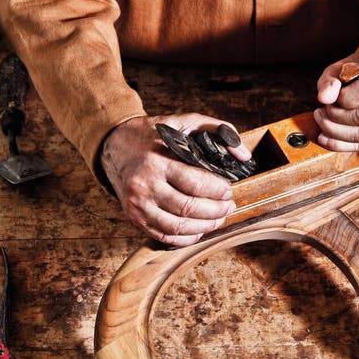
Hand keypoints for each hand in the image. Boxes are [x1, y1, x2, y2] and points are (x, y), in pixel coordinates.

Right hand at [100, 113, 251, 246]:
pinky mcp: (134, 217)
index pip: (195, 183)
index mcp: (156, 161)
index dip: (218, 191)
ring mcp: (137, 204)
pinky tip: (198, 230)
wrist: (114, 144)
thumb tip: (243, 154)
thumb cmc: (153, 133)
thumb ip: (216, 129)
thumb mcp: (184, 121)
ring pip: (177, 226)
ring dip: (204, 226)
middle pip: (188, 208)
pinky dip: (184, 237)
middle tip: (229, 205)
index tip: (230, 189)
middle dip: (216, 210)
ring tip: (219, 218)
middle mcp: (144, 185)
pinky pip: (162, 236)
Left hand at [314, 52, 358, 151]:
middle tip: (321, 111)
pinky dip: (340, 145)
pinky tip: (325, 138)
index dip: (343, 98)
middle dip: (335, 117)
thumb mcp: (342, 66)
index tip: (333, 95)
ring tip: (322, 120)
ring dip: (335, 132)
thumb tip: (324, 98)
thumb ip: (331, 79)